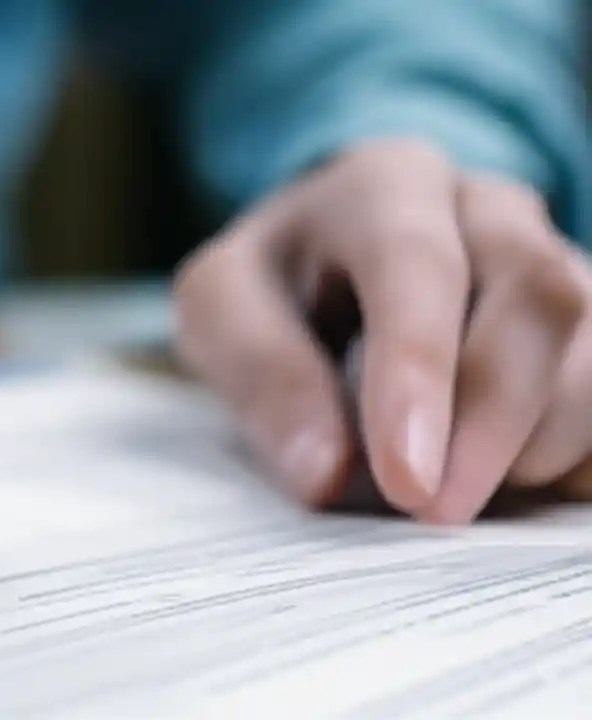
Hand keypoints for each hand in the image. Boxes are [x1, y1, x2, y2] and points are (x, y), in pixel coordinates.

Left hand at [175, 139, 589, 522]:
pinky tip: (515, 486)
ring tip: (459, 496)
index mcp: (386, 187)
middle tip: (434, 511)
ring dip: (543, 440)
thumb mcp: (221, 310)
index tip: (407, 480)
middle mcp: (490, 210)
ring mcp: (557, 260)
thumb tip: (324, 474)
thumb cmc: (273, 285)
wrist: (327, 259)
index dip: (418, 374)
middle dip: (493, 420)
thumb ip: (263, 374)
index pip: (418, 266)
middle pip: (537, 297)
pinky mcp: (588, 328)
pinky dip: (579, 453)